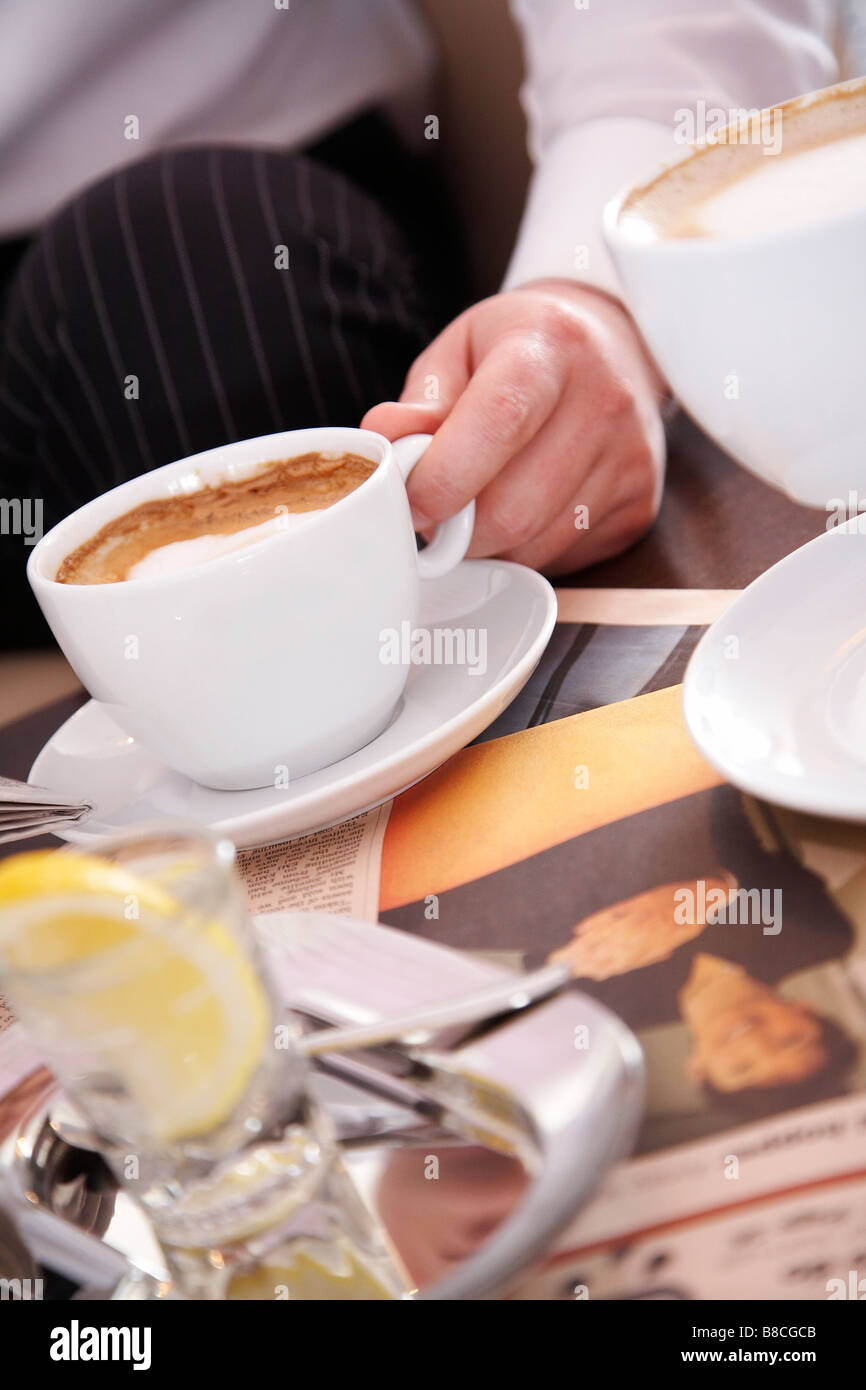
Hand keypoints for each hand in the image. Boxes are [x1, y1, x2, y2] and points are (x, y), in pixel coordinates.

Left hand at [362, 279, 667, 574]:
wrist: (612, 348)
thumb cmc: (520, 350)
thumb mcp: (460, 352)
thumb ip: (420, 402)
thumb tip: (382, 439)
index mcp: (550, 347)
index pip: (499, 422)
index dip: (445, 476)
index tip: (412, 501)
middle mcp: (605, 401)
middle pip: (513, 509)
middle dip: (458, 527)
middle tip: (439, 509)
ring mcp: (630, 460)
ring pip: (534, 547)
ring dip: (489, 545)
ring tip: (481, 504)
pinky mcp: (639, 507)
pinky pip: (561, 558)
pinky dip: (526, 549)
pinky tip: (525, 508)